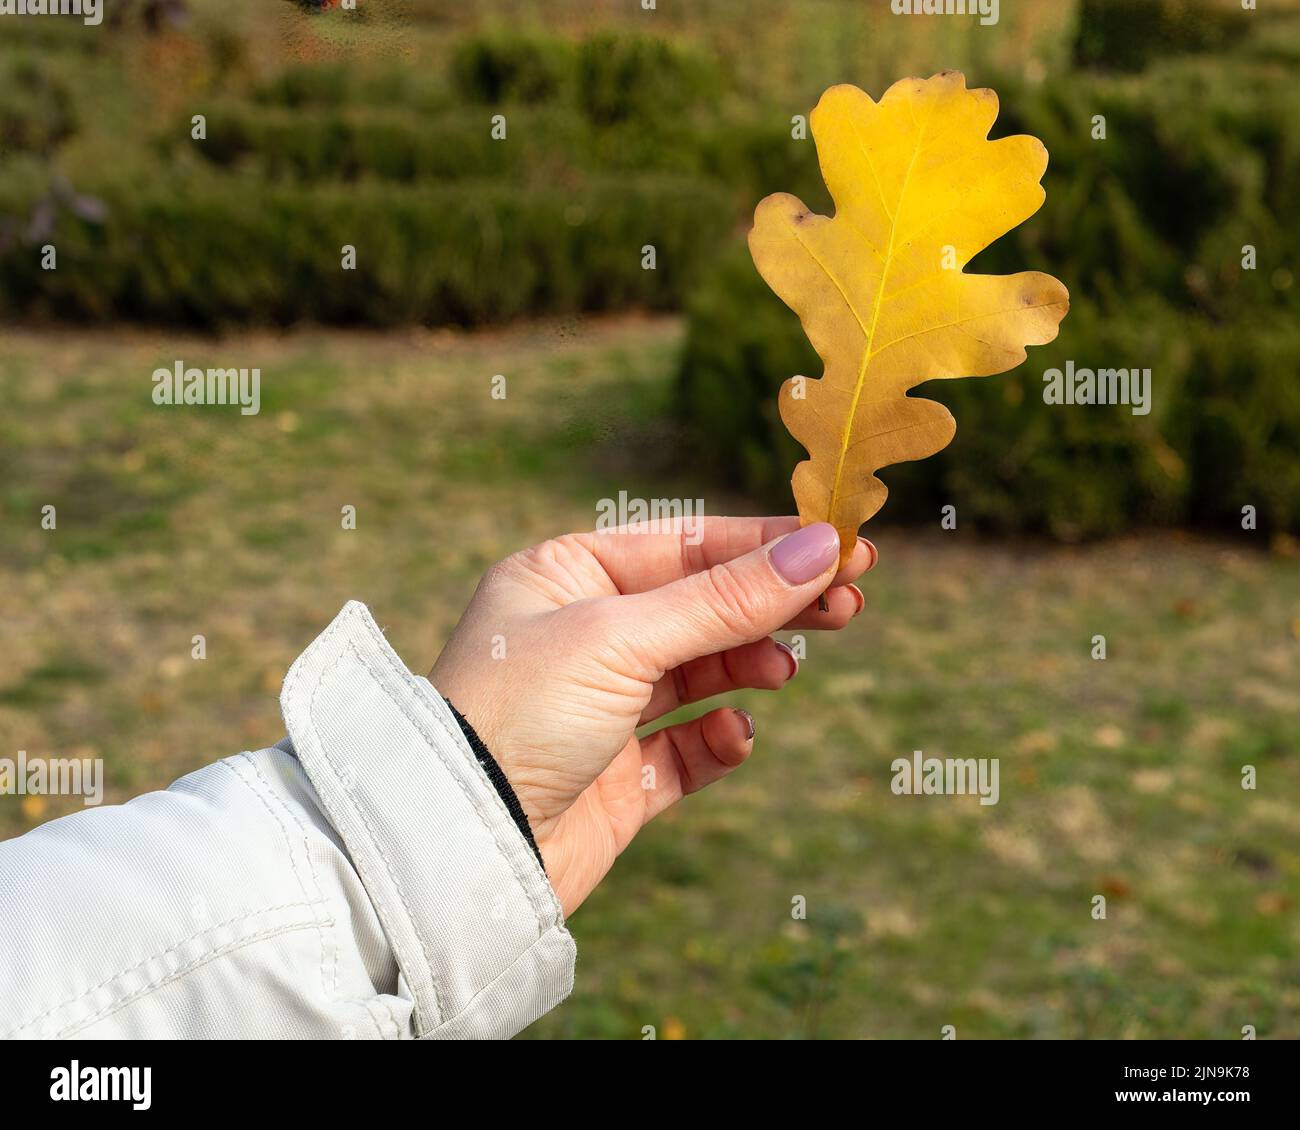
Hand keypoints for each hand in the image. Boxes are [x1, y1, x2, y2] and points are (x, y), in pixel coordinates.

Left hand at [429, 517, 876, 915]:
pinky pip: (687, 747)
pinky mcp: (615, 776)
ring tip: (784, 669)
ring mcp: (599, 706)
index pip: (683, 543)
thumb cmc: (517, 713)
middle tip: (849, 603)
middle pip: (701, 604)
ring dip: (749, 664)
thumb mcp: (622, 638)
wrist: (461, 845)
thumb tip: (821, 548)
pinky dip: (719, 737)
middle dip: (772, 602)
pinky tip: (735, 732)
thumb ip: (725, 598)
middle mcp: (580, 634)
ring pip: (700, 671)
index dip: (766, 543)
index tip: (843, 544)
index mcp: (563, 575)